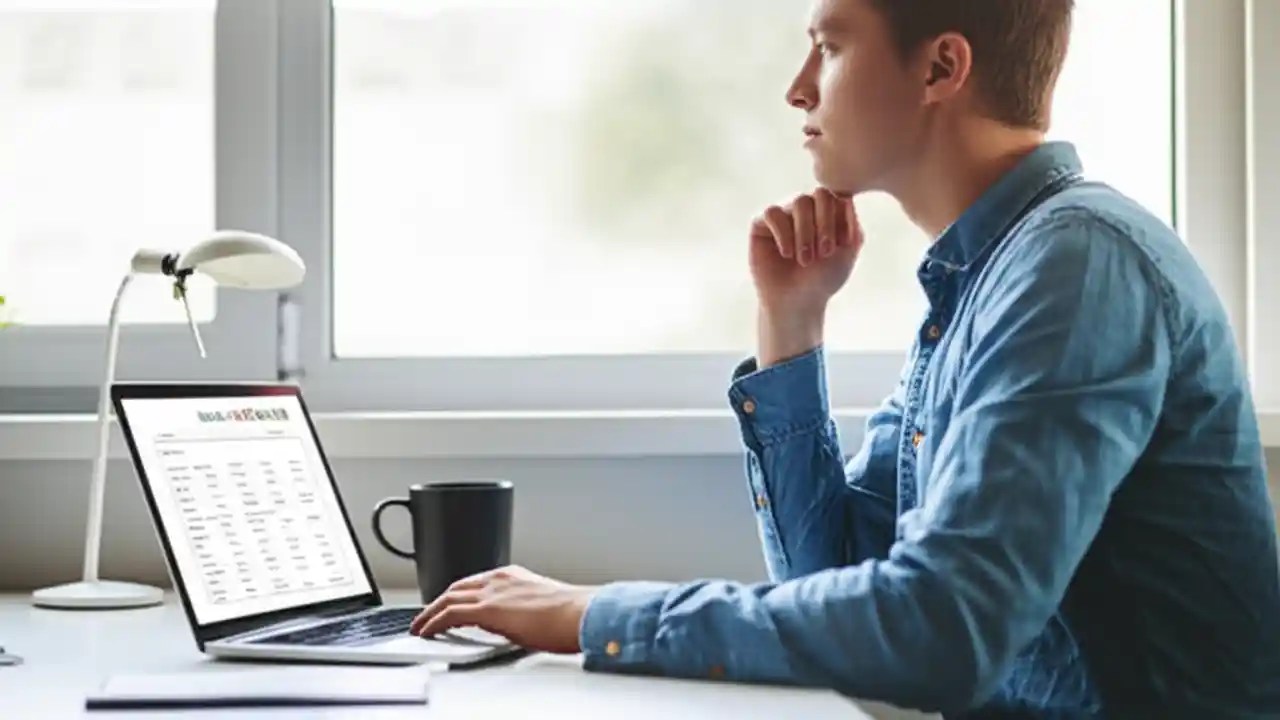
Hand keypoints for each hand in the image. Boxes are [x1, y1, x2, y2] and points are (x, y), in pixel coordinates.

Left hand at [409, 565, 596, 653]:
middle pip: (457, 587)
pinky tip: (427, 632)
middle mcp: (500, 578)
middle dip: (438, 602)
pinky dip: (434, 622)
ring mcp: (492, 592)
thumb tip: (515, 625)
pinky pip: (450, 614)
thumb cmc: (571, 614)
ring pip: (448, 598)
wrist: (581, 613)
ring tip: (420, 625)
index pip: (476, 582)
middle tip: (427, 615)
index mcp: (514, 576)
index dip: (458, 595)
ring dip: (430, 612)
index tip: (449, 605)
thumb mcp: (541, 606)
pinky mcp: (488, 609)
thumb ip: (522, 610)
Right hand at [750, 189, 863, 319]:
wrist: (796, 302)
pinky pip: (773, 212)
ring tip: (805, 260)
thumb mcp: (847, 252)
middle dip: (825, 224)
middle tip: (824, 253)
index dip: (841, 218)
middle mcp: (807, 207)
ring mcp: (784, 212)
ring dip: (806, 233)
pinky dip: (783, 234)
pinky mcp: (761, 223)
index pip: (839, 194)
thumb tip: (846, 198)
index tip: (843, 245)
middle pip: (819, 194)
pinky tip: (786, 254)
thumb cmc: (823, 278)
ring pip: (798, 201)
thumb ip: (852, 223)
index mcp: (829, 211)